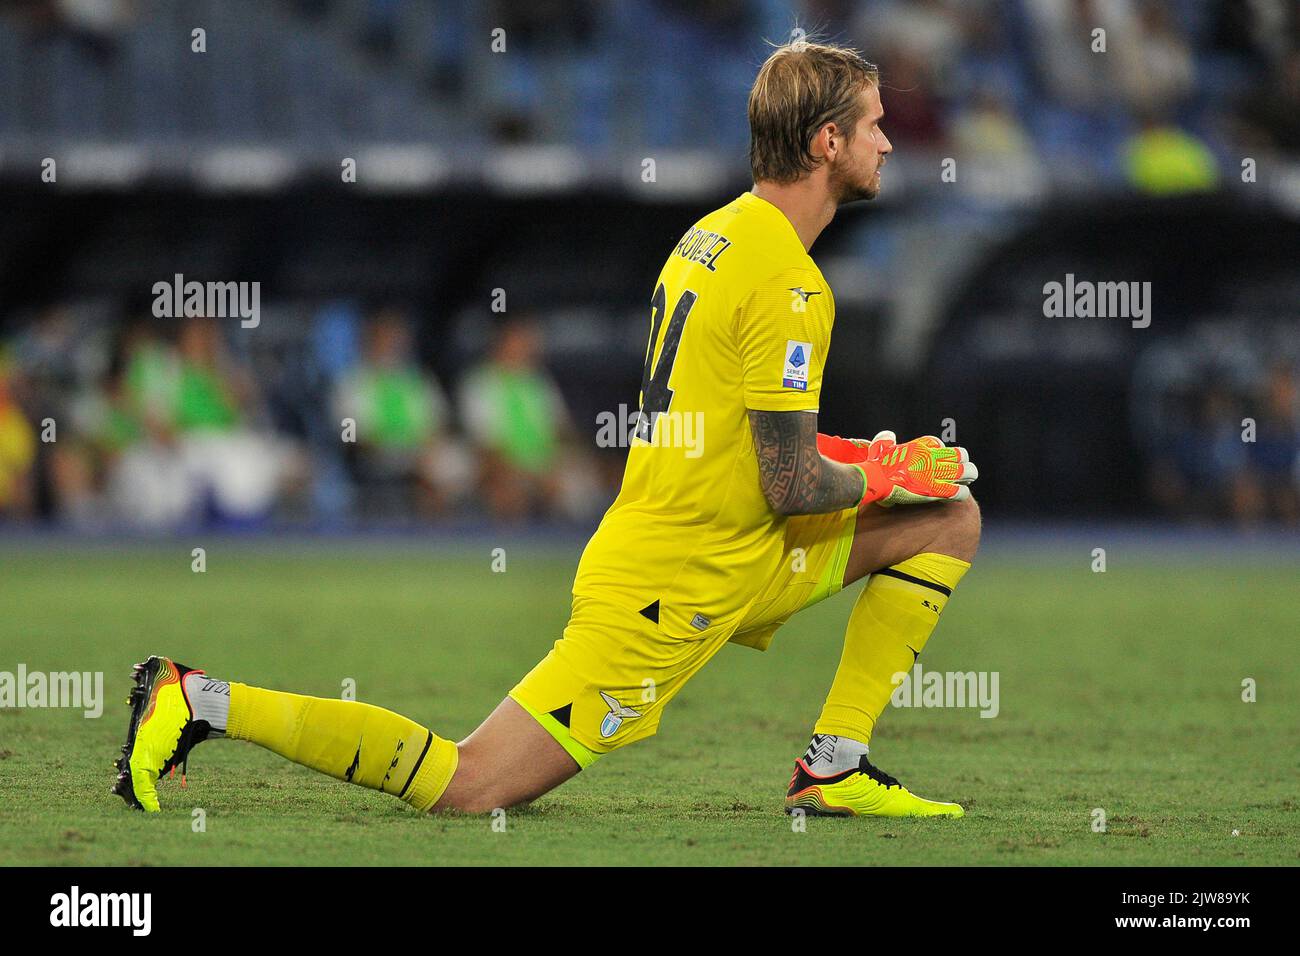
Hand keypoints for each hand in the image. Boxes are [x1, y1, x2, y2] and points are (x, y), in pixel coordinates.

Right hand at [818, 430, 977, 506]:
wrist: (875, 480)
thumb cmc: (875, 465)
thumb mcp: (880, 446)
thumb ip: (886, 440)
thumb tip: (889, 435)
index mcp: (919, 447)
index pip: (938, 444)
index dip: (943, 450)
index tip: (943, 455)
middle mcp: (930, 457)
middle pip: (957, 455)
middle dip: (962, 460)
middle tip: (965, 466)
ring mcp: (934, 473)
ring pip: (962, 471)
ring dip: (967, 474)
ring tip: (970, 477)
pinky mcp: (934, 489)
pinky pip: (956, 490)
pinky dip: (961, 491)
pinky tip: (964, 493)